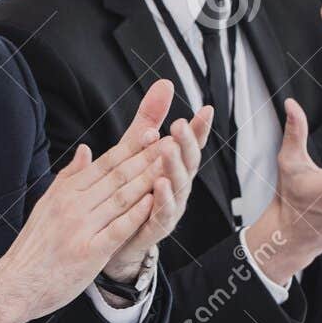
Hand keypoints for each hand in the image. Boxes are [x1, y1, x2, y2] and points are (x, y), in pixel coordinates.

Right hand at [0, 81, 178, 322]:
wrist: (15, 284)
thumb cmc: (34, 247)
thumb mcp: (47, 205)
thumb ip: (69, 178)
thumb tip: (85, 150)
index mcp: (65, 192)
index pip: (105, 164)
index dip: (131, 147)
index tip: (153, 132)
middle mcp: (73, 205)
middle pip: (117, 176)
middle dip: (146, 157)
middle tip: (171, 141)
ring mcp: (81, 227)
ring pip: (121, 198)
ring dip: (148, 180)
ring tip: (170, 166)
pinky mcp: (88, 252)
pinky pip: (118, 228)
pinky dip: (136, 214)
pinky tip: (154, 202)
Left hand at [102, 84, 213, 288]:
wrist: (115, 239)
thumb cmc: (130, 191)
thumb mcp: (137, 149)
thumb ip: (150, 118)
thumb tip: (164, 83)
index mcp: (174, 166)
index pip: (190, 144)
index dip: (199, 129)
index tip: (206, 109)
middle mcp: (178, 186)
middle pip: (188, 163)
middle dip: (186, 144)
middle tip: (179, 125)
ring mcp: (170, 208)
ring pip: (178, 186)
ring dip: (174, 167)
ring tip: (168, 149)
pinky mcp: (156, 227)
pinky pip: (162, 213)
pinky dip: (162, 198)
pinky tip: (159, 184)